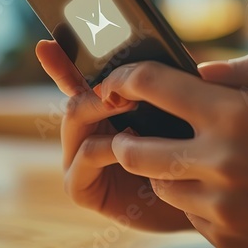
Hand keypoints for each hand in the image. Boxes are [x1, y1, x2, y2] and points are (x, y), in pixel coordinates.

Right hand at [35, 40, 192, 231]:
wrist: (199, 204)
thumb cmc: (191, 157)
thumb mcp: (179, 113)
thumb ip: (167, 87)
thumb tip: (179, 55)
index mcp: (105, 110)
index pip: (78, 78)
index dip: (61, 60)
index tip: (48, 43)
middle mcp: (88, 131)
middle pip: (76, 94)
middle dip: (98, 84)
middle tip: (125, 83)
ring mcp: (79, 159)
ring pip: (74, 116)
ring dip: (100, 107)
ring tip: (129, 104)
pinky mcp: (81, 186)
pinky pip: (85, 155)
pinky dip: (107, 148)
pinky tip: (130, 147)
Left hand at [93, 50, 247, 247]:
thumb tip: (203, 69)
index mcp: (240, 117)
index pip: (153, 87)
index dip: (124, 77)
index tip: (115, 80)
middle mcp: (220, 164)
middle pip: (135, 147)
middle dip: (128, 134)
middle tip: (138, 128)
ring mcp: (220, 208)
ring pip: (158, 184)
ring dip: (164, 169)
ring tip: (194, 159)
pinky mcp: (226, 240)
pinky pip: (188, 214)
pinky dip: (196, 199)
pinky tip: (229, 191)